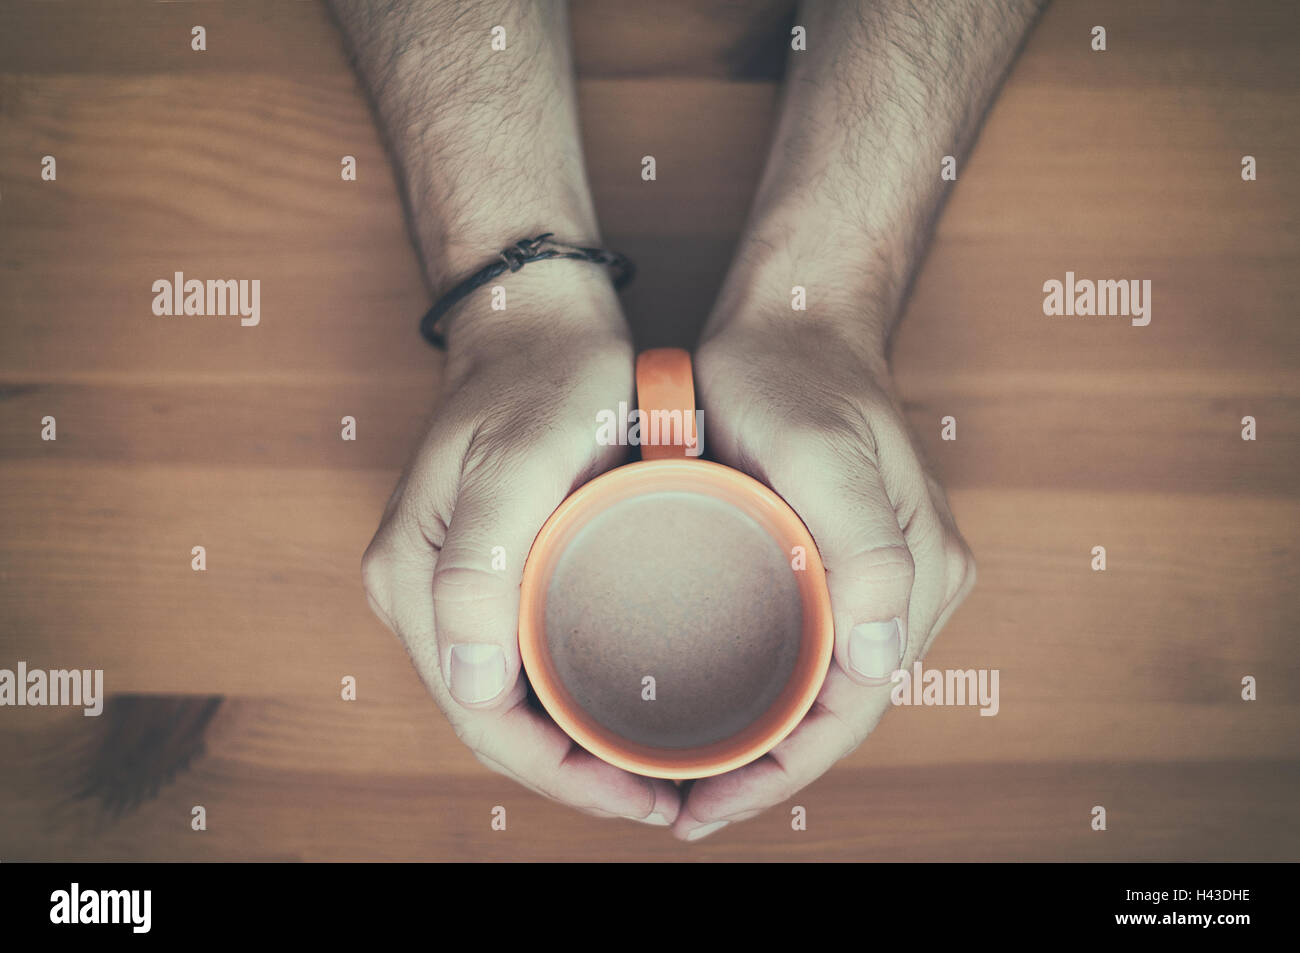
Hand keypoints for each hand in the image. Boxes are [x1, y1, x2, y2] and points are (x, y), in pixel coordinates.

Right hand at [361, 271, 678, 825]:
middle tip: (662, 794)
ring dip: (573, 744)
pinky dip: (571, 698)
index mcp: (416, 581)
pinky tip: (624, 709)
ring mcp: (451, 583)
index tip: (639, 795)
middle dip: (571, 772)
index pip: (481, 717)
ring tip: (654, 767)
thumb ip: (480, 570)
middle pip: (493, 719)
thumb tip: (472, 687)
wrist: (541, 320)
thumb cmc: (542, 381)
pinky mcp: (488, 567)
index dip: (559, 774)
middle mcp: (423, 593)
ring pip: (510, 697)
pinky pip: (522, 657)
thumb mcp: (517, 464)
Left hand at [677, 311, 976, 840]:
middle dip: (768, 772)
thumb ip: (867, 548)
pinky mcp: (845, 560)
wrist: (794, 317)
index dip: (784, 773)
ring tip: (688, 776)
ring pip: (824, 688)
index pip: (854, 708)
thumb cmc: (796, 374)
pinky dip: (767, 694)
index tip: (707, 807)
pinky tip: (715, 711)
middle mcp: (912, 587)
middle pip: (840, 710)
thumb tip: (881, 661)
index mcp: (920, 574)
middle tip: (682, 807)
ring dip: (765, 741)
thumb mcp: (824, 450)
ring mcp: (882, 576)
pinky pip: (813, 649)